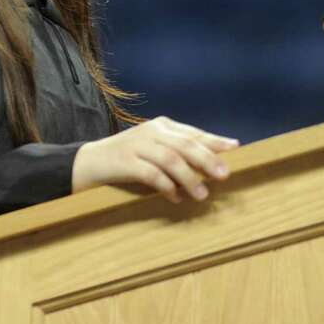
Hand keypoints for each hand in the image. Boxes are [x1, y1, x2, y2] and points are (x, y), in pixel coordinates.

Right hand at [71, 116, 238, 202]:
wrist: (89, 162)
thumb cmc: (128, 158)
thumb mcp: (153, 150)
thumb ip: (177, 153)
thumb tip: (210, 168)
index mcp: (162, 125)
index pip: (192, 133)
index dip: (214, 140)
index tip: (235, 148)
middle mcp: (152, 131)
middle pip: (185, 144)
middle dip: (207, 159)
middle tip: (224, 174)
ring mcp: (137, 145)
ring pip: (170, 159)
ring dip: (189, 177)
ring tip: (202, 194)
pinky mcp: (125, 162)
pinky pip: (151, 174)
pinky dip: (166, 186)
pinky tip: (175, 197)